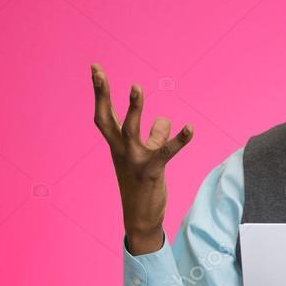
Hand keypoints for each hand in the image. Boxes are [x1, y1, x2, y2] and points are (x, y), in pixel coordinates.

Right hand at [90, 64, 192, 253]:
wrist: (140, 217)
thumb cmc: (141, 182)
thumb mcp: (144, 155)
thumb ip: (153, 135)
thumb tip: (163, 120)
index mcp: (116, 145)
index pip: (103, 115)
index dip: (99, 92)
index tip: (95, 68)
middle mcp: (120, 150)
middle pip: (107, 118)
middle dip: (102, 94)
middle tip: (98, 71)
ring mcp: (134, 160)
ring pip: (131, 130)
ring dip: (134, 108)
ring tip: (136, 87)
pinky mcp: (152, 170)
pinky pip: (166, 151)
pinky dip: (180, 139)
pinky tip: (190, 127)